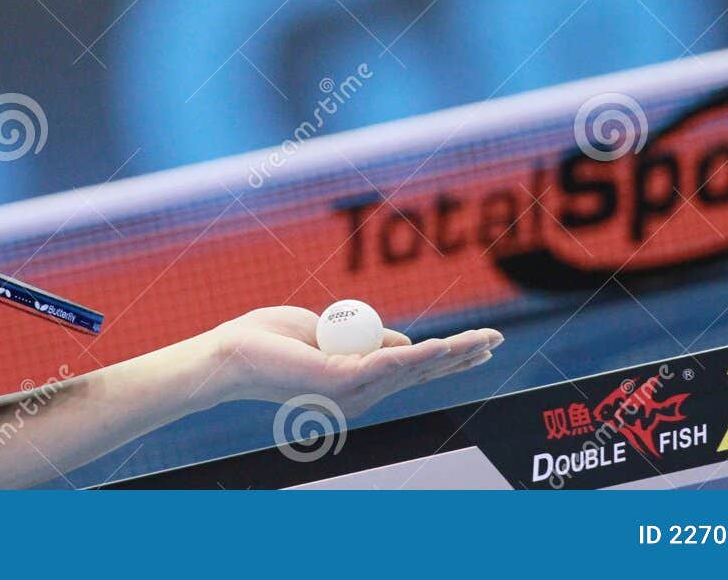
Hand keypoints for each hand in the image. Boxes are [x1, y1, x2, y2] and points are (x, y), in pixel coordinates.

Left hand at [208, 306, 501, 416]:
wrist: (230, 354)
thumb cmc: (268, 341)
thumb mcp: (326, 332)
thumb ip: (365, 339)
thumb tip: (402, 342)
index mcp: (358, 383)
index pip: (411, 370)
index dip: (445, 357)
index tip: (475, 344)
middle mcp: (361, 395)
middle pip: (422, 373)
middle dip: (462, 356)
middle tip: (497, 341)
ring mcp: (353, 391)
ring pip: (413, 368)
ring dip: (451, 352)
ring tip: (484, 341)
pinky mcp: (342, 381)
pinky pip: (388, 363)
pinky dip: (418, 354)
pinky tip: (442, 347)